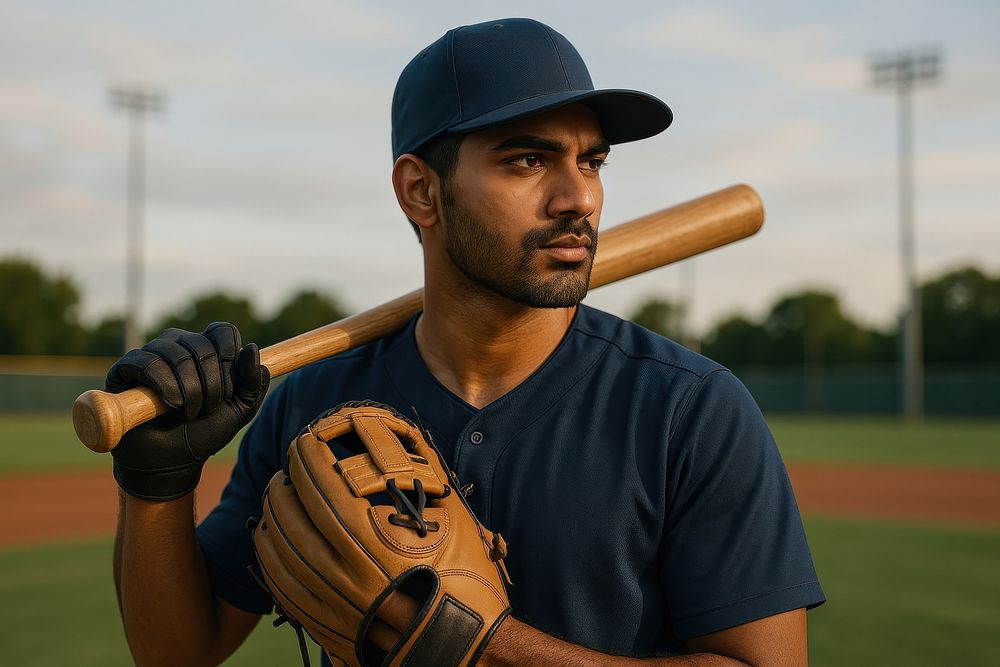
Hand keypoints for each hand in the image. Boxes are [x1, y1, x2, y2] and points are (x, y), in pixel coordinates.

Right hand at [106, 322, 269, 500]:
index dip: (230, 357)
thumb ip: (253, 382)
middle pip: (201, 345)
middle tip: (209, 408)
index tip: (230, 389)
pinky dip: (164, 384)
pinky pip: (146, 362)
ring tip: (188, 412)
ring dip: (189, 388)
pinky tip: (171, 404)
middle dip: (212, 383)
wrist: (171, 462)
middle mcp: (178, 345)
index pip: (222, 332)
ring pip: (176, 354)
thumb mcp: (239, 409)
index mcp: (206, 349)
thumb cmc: (204, 432)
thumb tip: (252, 348)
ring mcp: (151, 354)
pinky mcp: (125, 369)